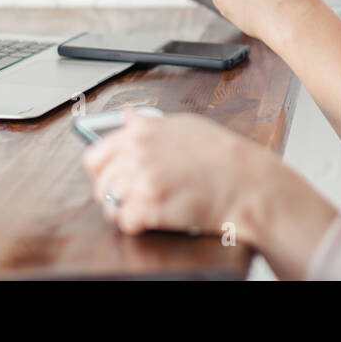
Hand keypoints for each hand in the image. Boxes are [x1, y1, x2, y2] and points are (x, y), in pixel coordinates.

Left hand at [81, 109, 262, 236]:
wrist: (245, 182)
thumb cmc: (222, 155)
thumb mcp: (185, 125)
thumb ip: (149, 123)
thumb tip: (126, 117)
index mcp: (141, 132)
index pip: (95, 155)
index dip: (103, 171)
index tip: (111, 177)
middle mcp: (137, 153)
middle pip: (100, 183)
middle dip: (114, 193)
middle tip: (134, 197)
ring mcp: (142, 181)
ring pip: (109, 204)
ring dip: (124, 209)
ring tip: (147, 207)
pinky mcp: (150, 207)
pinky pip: (126, 221)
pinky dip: (137, 224)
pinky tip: (154, 217)